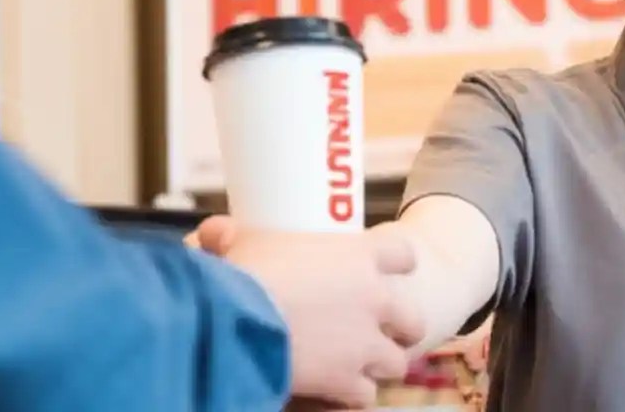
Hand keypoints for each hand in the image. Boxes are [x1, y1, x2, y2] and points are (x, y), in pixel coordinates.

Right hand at [190, 216, 423, 407]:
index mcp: (359, 256)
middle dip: (401, 328)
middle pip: (412, 319)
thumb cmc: (245, 272)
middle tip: (382, 331)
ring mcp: (366, 343)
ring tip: (357, 367)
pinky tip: (334, 393)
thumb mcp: (242, 241)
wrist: (238, 320)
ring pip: (396, 363)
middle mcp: (375, 299)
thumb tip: (212, 230)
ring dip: (378, 366)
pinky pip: (365, 397)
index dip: (399, 262)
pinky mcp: (348, 381)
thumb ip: (231, 235)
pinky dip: (351, 397)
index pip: (403, 254)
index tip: (390, 269)